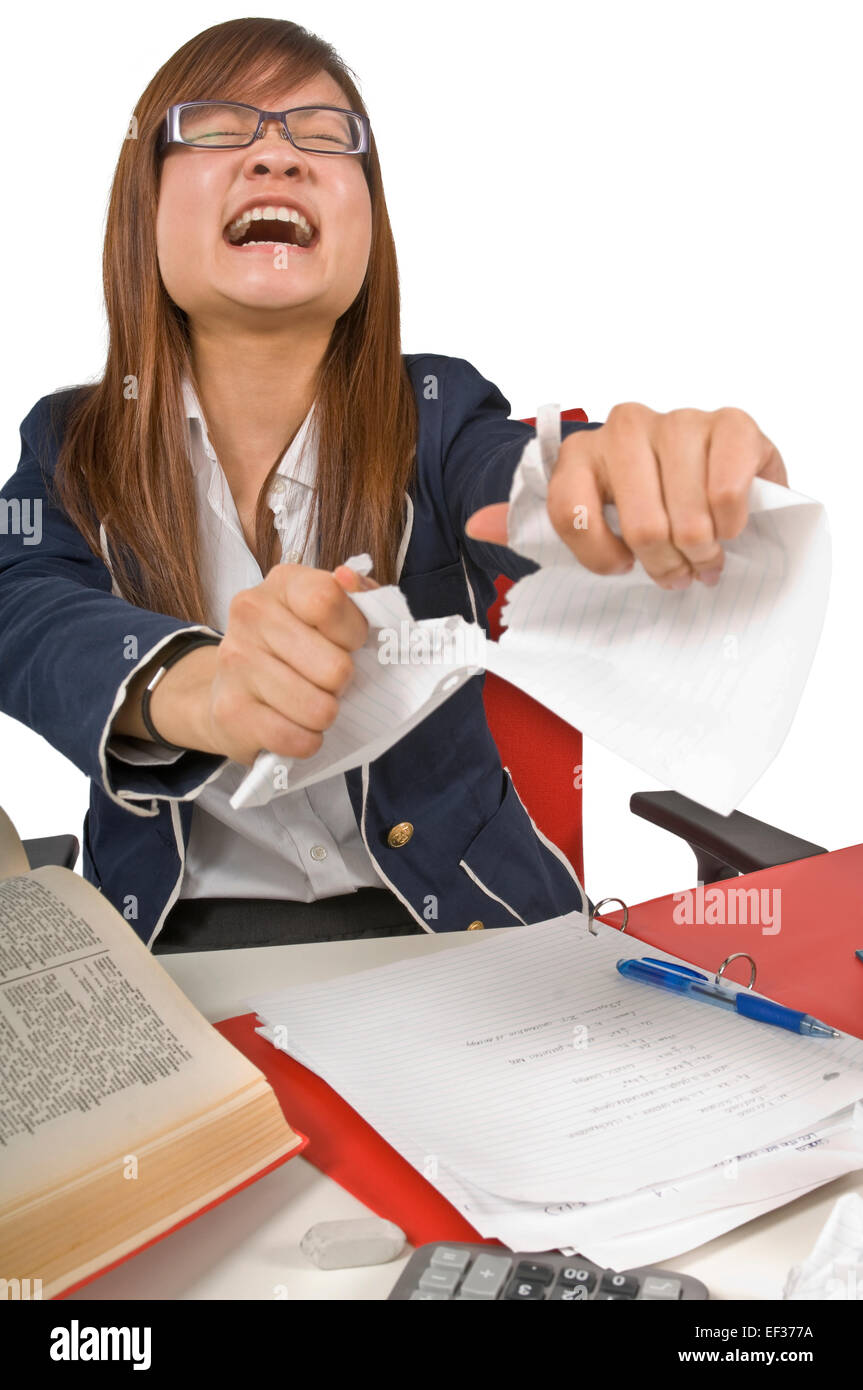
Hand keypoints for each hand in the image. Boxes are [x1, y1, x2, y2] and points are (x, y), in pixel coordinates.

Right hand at [149, 563, 379, 765]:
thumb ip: (356, 597)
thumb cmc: (295, 649)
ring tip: (311, 704)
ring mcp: (235, 663)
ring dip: (325, 716)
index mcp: (283, 583)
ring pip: (319, 709)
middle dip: (343, 683)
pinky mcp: (229, 711)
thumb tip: (351, 579)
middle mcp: (250, 614)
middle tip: (327, 682)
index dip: (354, 632)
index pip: (328, 601)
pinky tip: (295, 726)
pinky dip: (306, 741)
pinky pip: (295, 739)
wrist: (232, 689)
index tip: (350, 644)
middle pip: (334, 667)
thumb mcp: (328, 614)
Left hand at [464, 403, 787, 588]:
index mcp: (580, 452)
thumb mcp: (582, 524)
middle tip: (677, 572)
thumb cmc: (644, 508)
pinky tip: (729, 523)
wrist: (712, 477)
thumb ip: (526, 526)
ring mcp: (679, 420)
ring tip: (705, 554)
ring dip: (701, 551)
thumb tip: (476, 525)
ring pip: (687, 517)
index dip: (600, 557)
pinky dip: (731, 524)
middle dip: (664, 565)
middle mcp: (625, 425)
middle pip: (641, 527)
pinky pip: (726, 492)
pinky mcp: (731, 424)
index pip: (571, 514)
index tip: (621, 565)